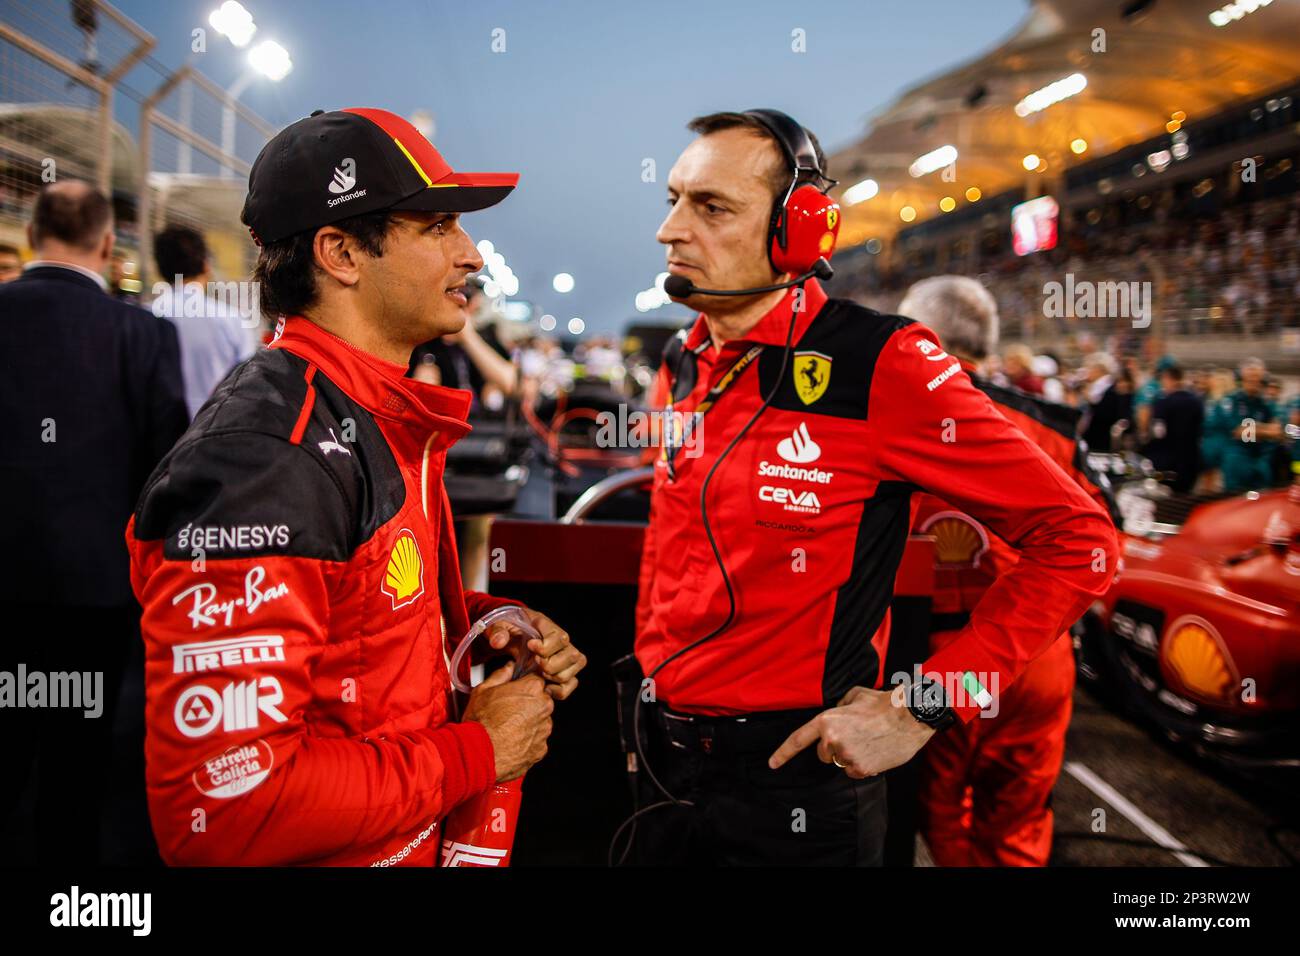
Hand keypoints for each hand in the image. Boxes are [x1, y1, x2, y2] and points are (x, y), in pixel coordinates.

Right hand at [462, 665, 553, 781]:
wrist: (479, 754)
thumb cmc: (480, 721)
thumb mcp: (483, 690)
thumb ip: (501, 675)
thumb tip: (510, 667)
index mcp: (532, 688)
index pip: (536, 680)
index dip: (523, 685)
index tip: (514, 692)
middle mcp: (544, 707)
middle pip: (541, 700)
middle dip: (528, 704)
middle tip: (507, 711)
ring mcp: (544, 729)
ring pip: (540, 721)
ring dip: (529, 723)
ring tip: (507, 729)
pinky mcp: (542, 749)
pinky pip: (537, 741)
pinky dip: (527, 741)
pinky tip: (511, 741)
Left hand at [486, 608, 585, 700]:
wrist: (513, 634)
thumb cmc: (509, 628)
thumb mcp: (499, 625)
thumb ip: (497, 631)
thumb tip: (499, 642)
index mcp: (546, 626)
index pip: (558, 637)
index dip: (546, 646)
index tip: (529, 646)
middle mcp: (561, 640)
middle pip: (571, 654)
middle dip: (551, 665)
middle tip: (535, 663)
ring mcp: (566, 654)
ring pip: (575, 668)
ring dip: (556, 676)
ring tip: (539, 674)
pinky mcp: (565, 669)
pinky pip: (572, 682)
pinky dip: (560, 690)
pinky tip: (545, 687)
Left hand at [767, 684, 935, 778]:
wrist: (909, 716)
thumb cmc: (882, 703)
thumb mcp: (854, 695)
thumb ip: (837, 707)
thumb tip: (834, 716)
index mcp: (827, 720)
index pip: (799, 739)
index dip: (783, 753)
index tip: (772, 764)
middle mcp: (832, 740)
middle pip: (824, 754)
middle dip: (834, 748)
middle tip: (856, 736)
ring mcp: (846, 756)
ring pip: (840, 763)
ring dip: (850, 756)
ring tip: (869, 741)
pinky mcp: (861, 769)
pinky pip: (855, 771)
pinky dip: (863, 765)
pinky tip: (875, 751)